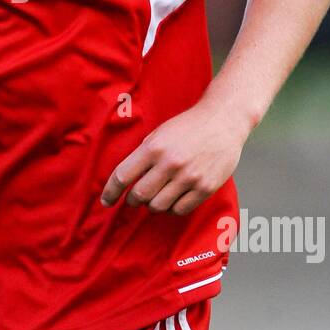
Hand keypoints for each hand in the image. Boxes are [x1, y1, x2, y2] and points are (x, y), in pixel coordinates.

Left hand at [99, 98, 249, 215]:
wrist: (223, 120)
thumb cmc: (188, 126)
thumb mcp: (159, 134)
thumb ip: (143, 155)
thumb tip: (126, 180)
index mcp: (153, 147)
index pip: (123, 176)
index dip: (110, 192)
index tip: (106, 201)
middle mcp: (170, 163)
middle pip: (140, 195)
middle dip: (133, 201)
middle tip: (134, 200)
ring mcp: (189, 177)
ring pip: (159, 206)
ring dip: (152, 206)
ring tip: (155, 198)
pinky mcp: (205, 187)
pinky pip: (180, 209)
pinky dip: (171, 209)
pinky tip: (172, 201)